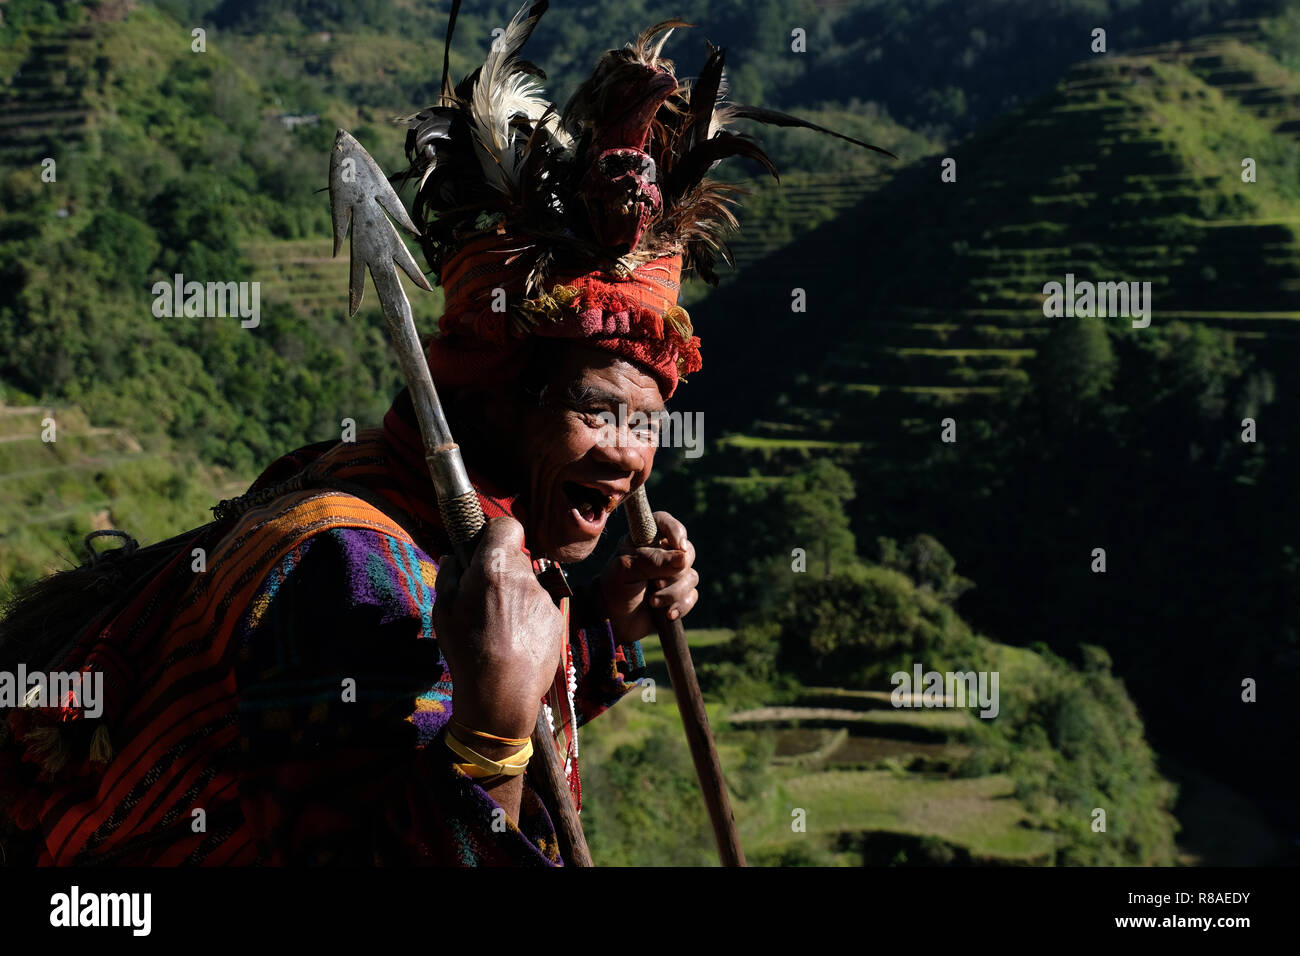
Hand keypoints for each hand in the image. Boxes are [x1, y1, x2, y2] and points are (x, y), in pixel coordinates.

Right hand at [433, 517, 565, 738]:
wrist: (501, 694)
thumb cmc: (467, 650)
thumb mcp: (443, 610)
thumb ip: (449, 575)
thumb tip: (453, 557)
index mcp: (494, 566)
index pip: (507, 526)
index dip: (495, 534)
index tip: (483, 549)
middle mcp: (524, 576)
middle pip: (516, 559)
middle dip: (501, 571)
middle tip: (483, 599)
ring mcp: (544, 598)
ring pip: (527, 586)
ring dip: (515, 598)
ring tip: (499, 629)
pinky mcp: (556, 619)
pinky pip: (539, 609)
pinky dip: (528, 619)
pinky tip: (515, 642)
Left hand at [599, 511, 698, 645]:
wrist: (614, 620)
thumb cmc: (615, 588)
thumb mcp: (627, 570)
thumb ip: (652, 561)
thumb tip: (683, 558)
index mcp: (645, 539)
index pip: (665, 522)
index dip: (675, 530)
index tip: (679, 546)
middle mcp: (662, 553)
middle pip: (687, 552)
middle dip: (674, 572)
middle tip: (655, 583)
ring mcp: (673, 574)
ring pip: (691, 577)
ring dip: (673, 593)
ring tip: (653, 602)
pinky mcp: (680, 595)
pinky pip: (692, 596)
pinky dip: (680, 605)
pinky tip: (667, 613)